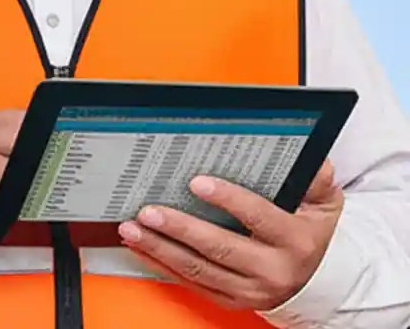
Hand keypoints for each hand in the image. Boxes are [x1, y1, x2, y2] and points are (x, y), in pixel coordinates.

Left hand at [118, 159, 343, 311]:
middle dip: (180, 228)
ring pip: (198, 270)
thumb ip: (314, 180)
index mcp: (295, 241)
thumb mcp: (323, 205)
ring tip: (133, 229)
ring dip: (161, 248)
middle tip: (148, 211)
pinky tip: (141, 248)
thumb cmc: (311, 235)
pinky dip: (162, 265)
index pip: (258, 216)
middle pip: (220, 248)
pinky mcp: (231, 300)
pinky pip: (191, 283)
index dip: (227, 199)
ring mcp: (250, 289)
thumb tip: (309, 156)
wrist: (317, 283)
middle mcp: (272, 269)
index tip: (197, 182)